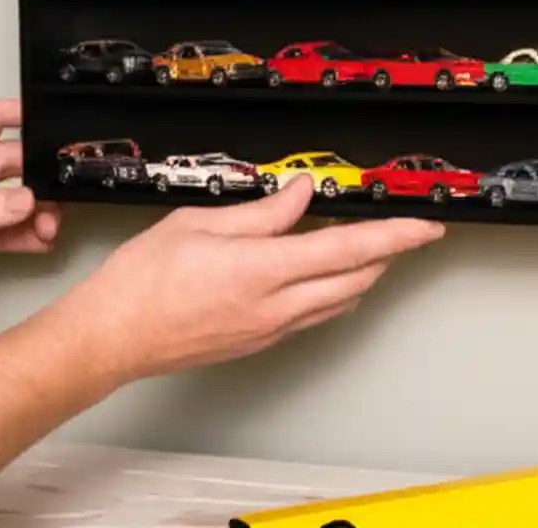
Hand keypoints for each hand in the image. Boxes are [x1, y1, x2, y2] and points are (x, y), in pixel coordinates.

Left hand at [0, 99, 59, 308]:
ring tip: (51, 225)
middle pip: (12, 166)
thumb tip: (26, 203)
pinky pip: (3, 235)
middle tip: (60, 192)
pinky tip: (40, 241)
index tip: (54, 122)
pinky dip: (24, 238)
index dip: (22, 116)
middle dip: (39, 176)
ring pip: (12, 204)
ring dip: (36, 213)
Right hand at [57, 176, 444, 382]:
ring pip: (339, 301)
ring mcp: (269, 330)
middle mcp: (274, 307)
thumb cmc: (141, 281)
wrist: (112, 338)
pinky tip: (321, 275)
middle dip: (388, 255)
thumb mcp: (198, 224)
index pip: (347, 249)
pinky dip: (332, 292)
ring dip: (361, 274)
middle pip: (356, 279)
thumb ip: (260, 212)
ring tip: (365, 246)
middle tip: (402, 231)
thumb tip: (300, 194)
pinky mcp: (260, 344)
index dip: (394, 236)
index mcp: (260, 270)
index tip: (424, 226)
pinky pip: (314, 317)